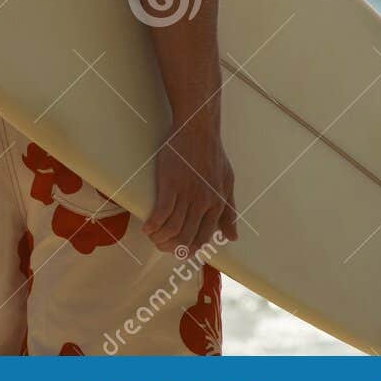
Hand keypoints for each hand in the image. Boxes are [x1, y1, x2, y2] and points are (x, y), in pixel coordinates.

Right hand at [142, 117, 235, 256]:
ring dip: (160, 238)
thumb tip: (233, 237)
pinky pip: (161, 213)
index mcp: (217, 205)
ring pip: (172, 229)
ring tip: (152, 237)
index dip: (189, 249)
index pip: (203, 238)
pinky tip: (146, 227)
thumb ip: (229, 211)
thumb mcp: (227, 183)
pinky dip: (153, 225)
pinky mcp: (170, 184)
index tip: (178, 251)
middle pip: (186, 238)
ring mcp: (186, 195)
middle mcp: (203, 204)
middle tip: (160, 246)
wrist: (198, 130)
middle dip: (171, 248)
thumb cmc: (212, 154)